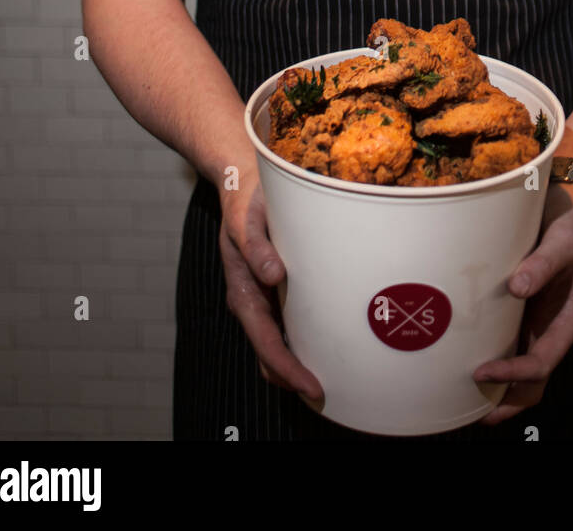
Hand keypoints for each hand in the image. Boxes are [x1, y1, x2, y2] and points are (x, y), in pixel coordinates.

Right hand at [218, 179, 323, 400]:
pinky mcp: (275, 284)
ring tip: (330, 377)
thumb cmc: (247, 201)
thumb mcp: (247, 218)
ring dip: (297, 360)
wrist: (242, 181)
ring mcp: (263, 293)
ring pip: (278, 339)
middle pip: (270, 350)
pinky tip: (324, 340)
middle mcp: (253, 298)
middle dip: (293, 376)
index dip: (286, 368)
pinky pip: (287, 319)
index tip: (310, 385)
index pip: (265, 341)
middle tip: (325, 392)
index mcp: (243, 289)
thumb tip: (273, 275)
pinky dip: (301, 338)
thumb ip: (255, 246)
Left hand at [472, 181, 572, 424]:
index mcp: (567, 320)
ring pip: (522, 367)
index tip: (481, 373)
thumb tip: (518, 287)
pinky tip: (469, 357)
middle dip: (507, 400)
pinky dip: (496, 357)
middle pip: (534, 380)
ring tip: (465, 397)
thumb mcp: (561, 241)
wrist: (571, 204)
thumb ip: (543, 263)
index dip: (513, 375)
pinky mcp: (526, 309)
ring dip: (500, 386)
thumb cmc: (568, 225)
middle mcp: (553, 327)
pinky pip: (511, 342)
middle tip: (473, 413)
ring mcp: (540, 320)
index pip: (541, 363)